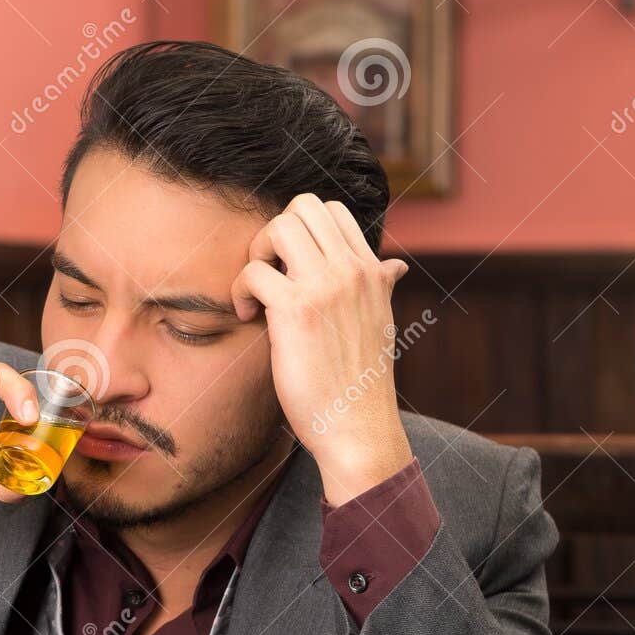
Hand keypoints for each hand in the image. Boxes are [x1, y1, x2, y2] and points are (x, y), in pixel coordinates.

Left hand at [231, 193, 413, 504]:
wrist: (358, 428)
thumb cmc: (361, 383)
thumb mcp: (380, 325)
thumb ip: (380, 287)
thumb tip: (394, 266)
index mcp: (371, 271)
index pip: (333, 211)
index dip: (300, 231)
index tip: (289, 268)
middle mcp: (352, 271)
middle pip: (303, 206)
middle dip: (274, 234)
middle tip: (267, 273)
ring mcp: (326, 287)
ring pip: (279, 226)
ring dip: (255, 254)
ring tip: (255, 292)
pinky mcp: (297, 311)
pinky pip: (254, 271)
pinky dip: (240, 290)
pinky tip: (246, 316)